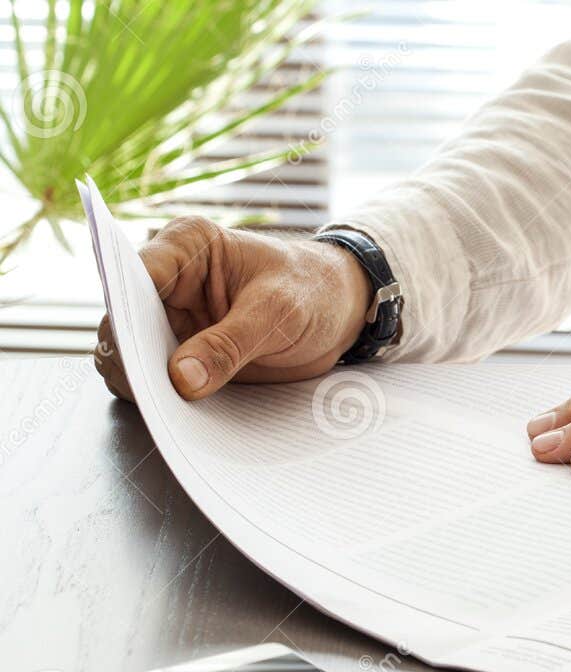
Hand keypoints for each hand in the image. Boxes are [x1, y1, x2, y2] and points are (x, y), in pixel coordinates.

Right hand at [93, 216, 370, 401]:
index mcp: (186, 248)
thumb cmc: (313, 292)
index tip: (136, 354)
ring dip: (144, 386)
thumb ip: (229, 344)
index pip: (131, 277)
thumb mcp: (278, 314)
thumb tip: (180, 379)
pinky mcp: (184, 355)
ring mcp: (172, 321)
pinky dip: (164, 401)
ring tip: (170, 412)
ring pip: (131, 357)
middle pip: (122, 323)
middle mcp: (168, 283)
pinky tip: (183, 417)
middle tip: (155, 395)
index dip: (125, 315)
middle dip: (132, 359)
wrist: (340, 312)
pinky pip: (157, 381)